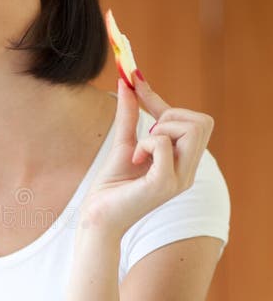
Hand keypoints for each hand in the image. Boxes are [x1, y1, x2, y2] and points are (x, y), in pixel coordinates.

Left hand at [80, 76, 213, 236]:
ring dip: (161, 129)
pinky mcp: (164, 184)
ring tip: (140, 150)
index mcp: (183, 163)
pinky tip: (135, 160)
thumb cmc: (111, 187)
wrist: (97, 218)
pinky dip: (146, 143)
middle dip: (171, 117)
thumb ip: (129, 115)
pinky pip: (164, 144)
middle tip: (144, 136)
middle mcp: (188, 171)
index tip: (136, 83)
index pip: (193, 122)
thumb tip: (127, 82)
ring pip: (192, 129)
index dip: (162, 100)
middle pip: (202, 123)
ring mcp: (180, 179)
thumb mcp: (123, 143)